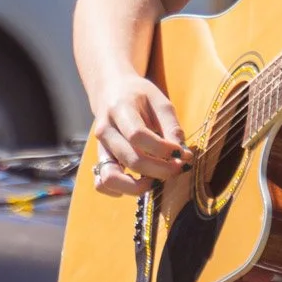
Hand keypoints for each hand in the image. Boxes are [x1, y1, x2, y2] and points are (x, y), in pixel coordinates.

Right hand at [86, 74, 194, 196]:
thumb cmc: (140, 96)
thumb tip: (183, 155)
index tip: (181, 153)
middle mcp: (105, 130)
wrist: (112, 91)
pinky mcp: (99, 160)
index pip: (138, 136)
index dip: (163, 149)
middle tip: (178, 168)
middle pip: (131, 159)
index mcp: (120, 109)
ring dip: (137, 187)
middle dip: (160, 170)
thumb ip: (172, 127)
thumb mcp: (160, 102)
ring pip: (110, 177)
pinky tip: (139, 182)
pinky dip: (120, 190)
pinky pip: (102, 184)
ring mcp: (99, 147)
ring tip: (156, 180)